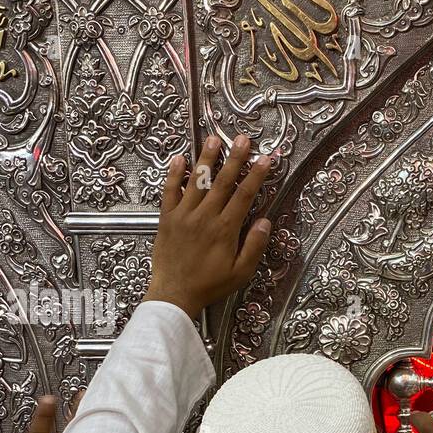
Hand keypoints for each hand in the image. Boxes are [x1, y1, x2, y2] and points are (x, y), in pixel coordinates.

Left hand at [143, 134, 274, 319]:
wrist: (174, 294)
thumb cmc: (210, 285)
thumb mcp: (240, 273)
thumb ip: (253, 246)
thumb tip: (265, 222)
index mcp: (225, 229)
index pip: (244, 196)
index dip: (256, 176)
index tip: (265, 159)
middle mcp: (205, 217)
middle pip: (223, 181)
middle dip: (234, 158)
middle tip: (242, 138)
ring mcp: (184, 215)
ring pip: (197, 181)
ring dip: (207, 159)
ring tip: (214, 139)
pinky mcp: (167, 218)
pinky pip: (170, 191)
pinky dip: (174, 174)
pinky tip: (179, 159)